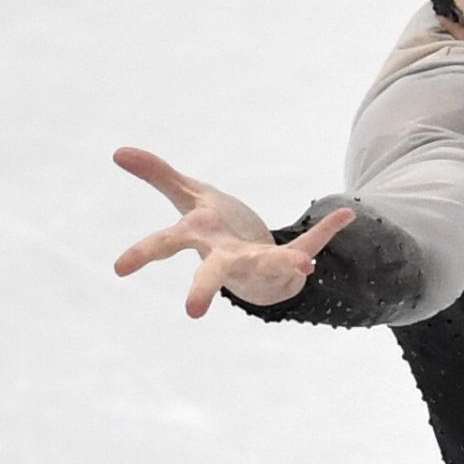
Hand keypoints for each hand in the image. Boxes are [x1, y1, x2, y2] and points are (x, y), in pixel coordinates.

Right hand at [112, 147, 354, 317]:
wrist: (255, 269)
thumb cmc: (216, 230)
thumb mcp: (188, 197)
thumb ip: (157, 174)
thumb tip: (118, 151)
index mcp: (201, 238)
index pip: (167, 244)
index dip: (143, 254)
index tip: (119, 268)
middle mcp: (226, 257)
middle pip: (213, 273)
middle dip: (204, 289)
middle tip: (193, 312)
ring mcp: (258, 263)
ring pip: (269, 264)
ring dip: (286, 263)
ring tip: (304, 265)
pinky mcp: (288, 263)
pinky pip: (311, 242)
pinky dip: (328, 229)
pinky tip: (346, 215)